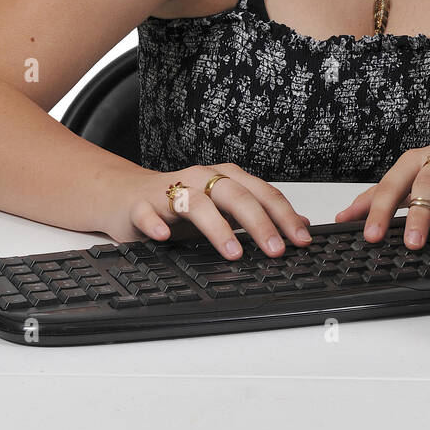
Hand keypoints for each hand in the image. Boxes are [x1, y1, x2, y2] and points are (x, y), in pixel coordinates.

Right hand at [100, 163, 312, 259]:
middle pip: (235, 195)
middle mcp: (201, 178)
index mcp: (225, 177)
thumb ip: (260, 214)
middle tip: (275, 249)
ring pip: (197, 202)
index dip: (284, 216)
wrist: (127, 196)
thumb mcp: (223, 209)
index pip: (262, 193)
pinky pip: (149, 212)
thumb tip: (302, 224)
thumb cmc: (179, 204)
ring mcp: (171, 190)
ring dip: (217, 227)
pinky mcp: (141, 205)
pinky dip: (156, 223)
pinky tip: (165, 236)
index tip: (301, 239)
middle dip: (259, 223)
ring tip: (233, 252)